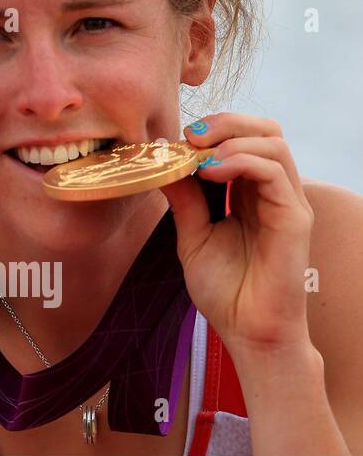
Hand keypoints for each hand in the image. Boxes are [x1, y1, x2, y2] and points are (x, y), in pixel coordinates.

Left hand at [157, 112, 315, 357]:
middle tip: (190, 136)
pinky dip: (241, 160)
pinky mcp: (294, 219)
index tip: (174, 142)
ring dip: (231, 137)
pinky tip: (211, 171)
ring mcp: (287, 203)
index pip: (244, 138)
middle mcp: (273, 192)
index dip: (211, 131)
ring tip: (198, 155)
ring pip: (273, 142)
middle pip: (265, 130)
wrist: (248, 333)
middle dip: (226, 122)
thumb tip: (161, 161)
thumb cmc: (225, 291)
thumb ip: (183, 199)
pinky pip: (275, 172)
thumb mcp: (192, 236)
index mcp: (250, 193)